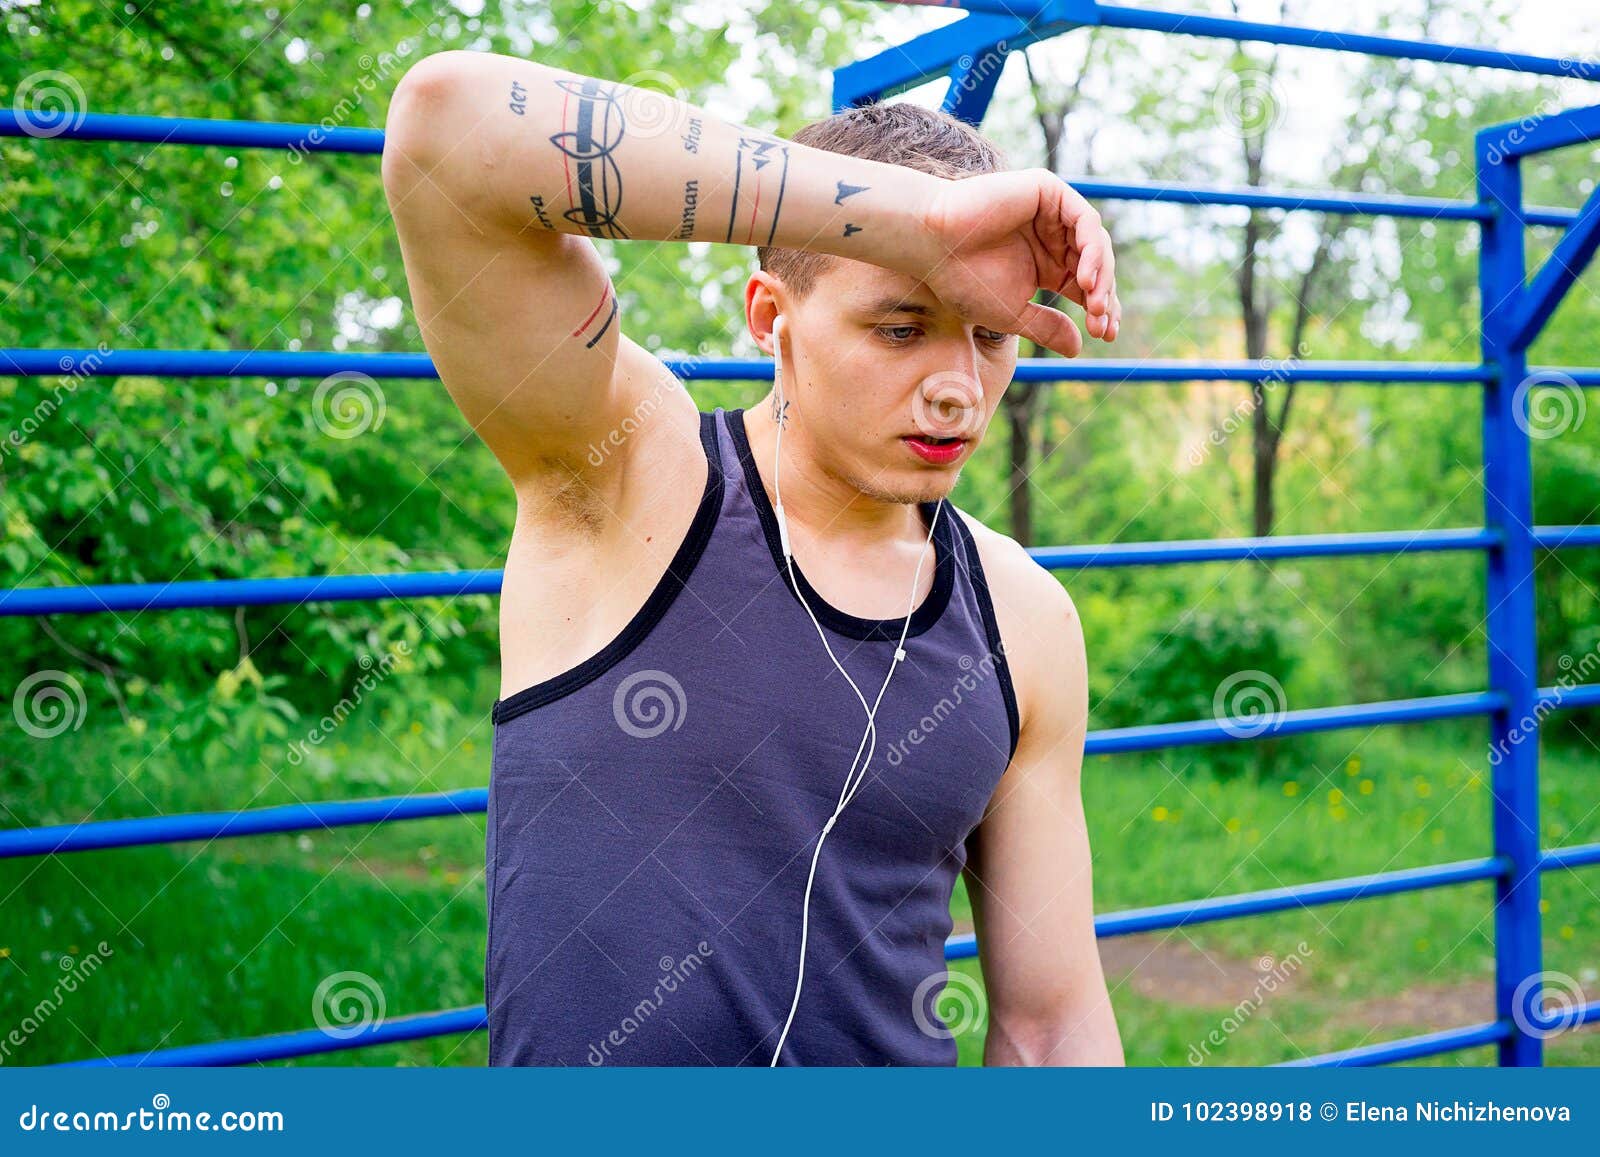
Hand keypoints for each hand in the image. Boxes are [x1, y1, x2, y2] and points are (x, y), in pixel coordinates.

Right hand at [916, 168, 1119, 357]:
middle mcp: (1052, 237)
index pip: (1085, 285)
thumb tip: (1079, 348)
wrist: (933, 246)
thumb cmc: (963, 279)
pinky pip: (1085, 220)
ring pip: (1096, 243)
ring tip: (1094, 303)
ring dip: (1102, 275)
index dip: (1100, 308)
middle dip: (1104, 295)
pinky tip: (1084, 278)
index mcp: (1045, 264)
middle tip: (1101, 324)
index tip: (1106, 335)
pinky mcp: (1048, 191)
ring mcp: (1052, 212)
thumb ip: (1046, 327)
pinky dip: (1092, 249)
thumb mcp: (1013, 314)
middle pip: (1096, 265)